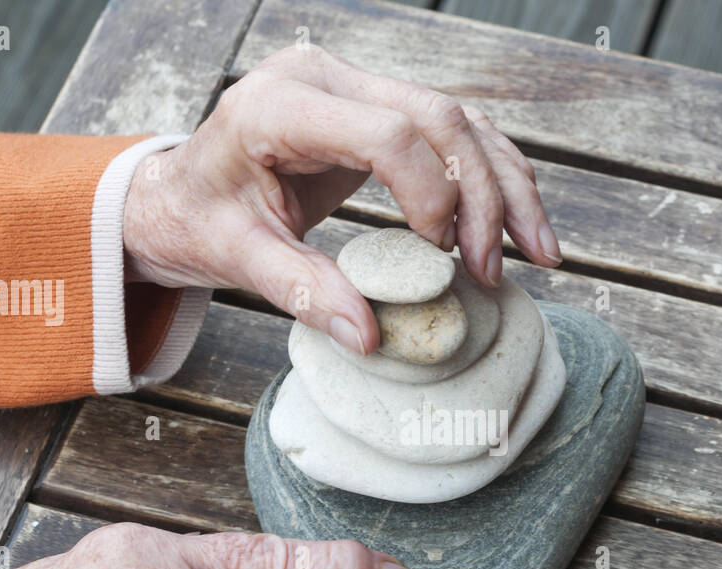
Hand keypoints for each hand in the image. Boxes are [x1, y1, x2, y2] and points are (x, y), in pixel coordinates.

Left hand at [122, 44, 561, 354]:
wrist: (180, 194)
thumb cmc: (199, 221)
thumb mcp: (235, 258)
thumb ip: (300, 290)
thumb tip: (369, 337)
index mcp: (280, 104)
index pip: (387, 133)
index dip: (431, 195)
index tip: (441, 260)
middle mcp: (325, 78)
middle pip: (438, 120)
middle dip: (482, 198)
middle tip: (492, 271)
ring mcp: (355, 86)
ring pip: (459, 121)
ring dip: (506, 187)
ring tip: (541, 252)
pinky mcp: (376, 107)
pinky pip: (451, 133)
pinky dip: (491, 177)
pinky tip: (520, 224)